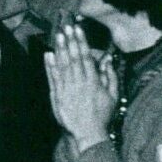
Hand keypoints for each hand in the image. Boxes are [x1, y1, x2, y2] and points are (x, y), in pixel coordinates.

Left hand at [45, 22, 117, 149]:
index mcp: (93, 82)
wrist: (88, 133)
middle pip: (73, 58)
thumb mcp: (113, 96)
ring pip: (63, 66)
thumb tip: (107, 61)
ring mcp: (67, 89)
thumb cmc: (102, 115)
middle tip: (67, 27)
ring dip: (60, 49)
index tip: (78, 30)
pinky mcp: (57, 96)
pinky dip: (50, 66)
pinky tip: (48, 54)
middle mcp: (79, 83)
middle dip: (70, 41)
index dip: (81, 42)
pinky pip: (53, 78)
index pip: (86, 57)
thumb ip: (111, 77)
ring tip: (58, 36)